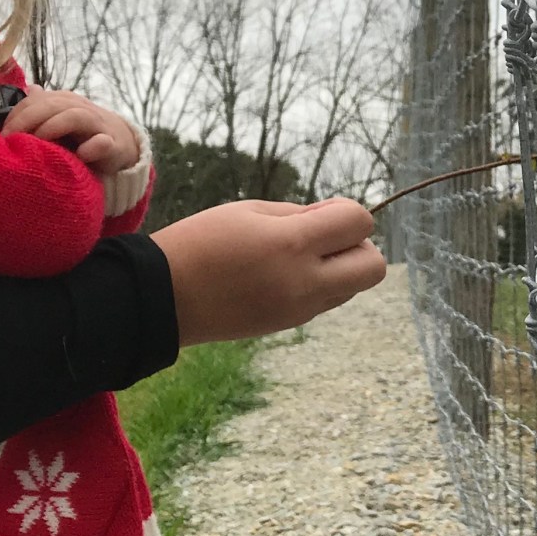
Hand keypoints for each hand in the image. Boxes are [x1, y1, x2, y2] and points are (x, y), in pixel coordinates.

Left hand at [1, 89, 140, 173]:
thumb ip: (43, 107)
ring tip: (38, 143)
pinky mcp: (113, 145)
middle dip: (28, 120)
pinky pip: (103, 142)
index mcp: (64, 102)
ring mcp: (98, 125)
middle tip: (11, 140)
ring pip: (75, 116)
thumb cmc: (84, 134)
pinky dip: (92, 147)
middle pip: (52, 105)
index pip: (36, 100)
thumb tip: (28, 89)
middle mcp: (80, 108)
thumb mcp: (61, 119)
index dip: (17, 114)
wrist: (123, 144)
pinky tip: (81, 154)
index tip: (2, 133)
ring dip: (53, 128)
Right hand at [149, 198, 387, 345]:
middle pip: (374, 267)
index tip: (319, 213)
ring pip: (354, 288)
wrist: (163, 297)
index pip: (360, 222)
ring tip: (298, 257)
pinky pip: (328, 302)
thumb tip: (334, 219)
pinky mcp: (290, 324)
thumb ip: (299, 214)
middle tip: (323, 239)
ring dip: (341, 268)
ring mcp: (300, 309)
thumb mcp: (248, 211)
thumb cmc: (200, 242)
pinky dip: (321, 285)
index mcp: (292, 244)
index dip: (347, 212)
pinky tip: (285, 275)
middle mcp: (305, 281)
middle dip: (359, 246)